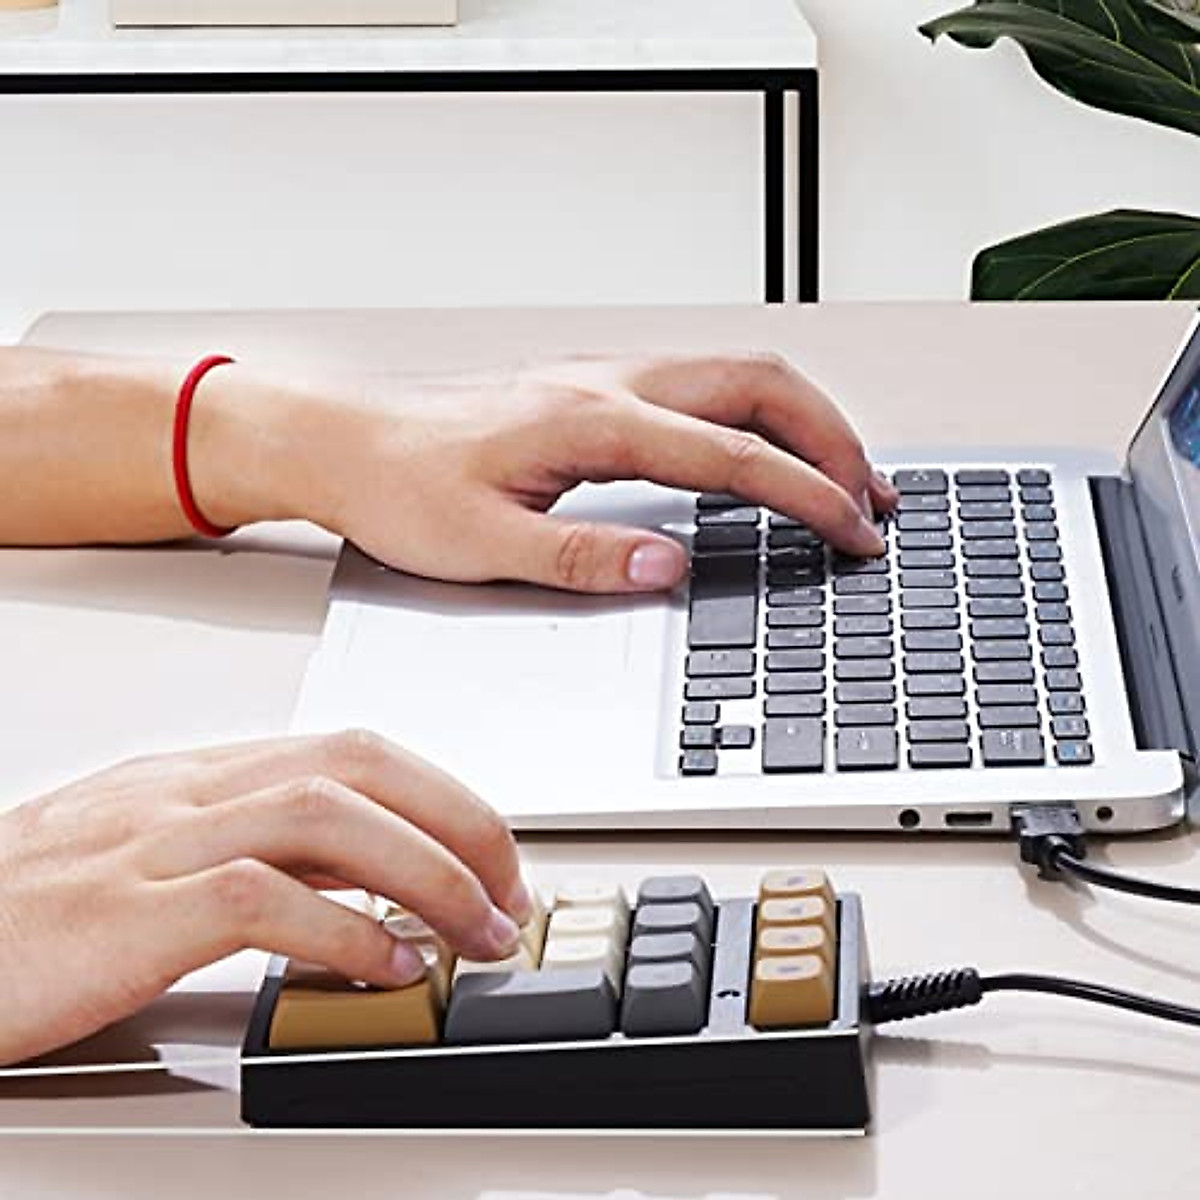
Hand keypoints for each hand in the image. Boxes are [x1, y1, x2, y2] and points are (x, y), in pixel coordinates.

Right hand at [0, 731, 528, 1065]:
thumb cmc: (30, 909)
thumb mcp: (159, 860)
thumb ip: (260, 857)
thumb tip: (365, 883)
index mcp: (204, 776)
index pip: (354, 752)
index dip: (442, 796)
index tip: (490, 854)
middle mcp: (192, 792)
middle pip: (361, 766)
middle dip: (459, 822)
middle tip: (509, 890)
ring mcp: (159, 845)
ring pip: (329, 817)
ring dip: (426, 874)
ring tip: (477, 930)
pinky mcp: (128, 913)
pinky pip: (262, 900)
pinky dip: (345, 932)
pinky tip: (390, 967)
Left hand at [208, 353, 896, 593]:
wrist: (345, 439)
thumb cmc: (400, 486)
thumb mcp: (484, 544)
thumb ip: (583, 557)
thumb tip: (670, 565)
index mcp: (593, 421)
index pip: (734, 455)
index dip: (808, 496)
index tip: (854, 532)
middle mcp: (609, 384)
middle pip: (759, 384)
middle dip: (832, 437)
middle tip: (873, 497)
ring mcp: (604, 378)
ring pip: (735, 374)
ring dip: (799, 418)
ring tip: (840, 471)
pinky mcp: (592, 390)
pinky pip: (700, 386)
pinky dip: (754, 415)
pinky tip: (760, 451)